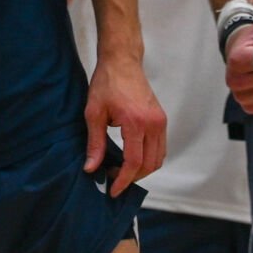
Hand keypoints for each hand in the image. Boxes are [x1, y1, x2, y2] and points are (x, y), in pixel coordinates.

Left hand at [83, 55, 166, 196]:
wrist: (122, 62)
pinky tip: (132, 158)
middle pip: (149, 164)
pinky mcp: (161, 119)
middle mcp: (153, 124)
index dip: (123, 180)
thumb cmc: (106, 83)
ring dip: (142, 170)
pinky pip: (160, 148)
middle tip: (114, 179)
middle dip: (132, 178)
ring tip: (122, 170)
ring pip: (158, 158)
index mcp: (136, 122)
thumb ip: (94, 142)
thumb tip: (91, 168)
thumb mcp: (94, 112)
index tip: (113, 190)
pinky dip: (149, 158)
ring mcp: (160, 121)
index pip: (134, 161)